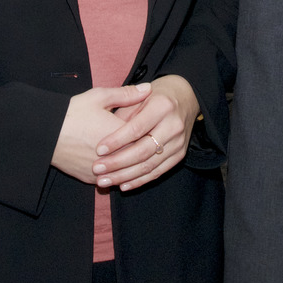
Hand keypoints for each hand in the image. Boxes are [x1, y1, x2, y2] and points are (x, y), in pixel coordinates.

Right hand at [52, 84, 151, 182]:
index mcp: (120, 135)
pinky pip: (111, 181)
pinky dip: (116, 175)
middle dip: (145, 150)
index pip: (148, 137)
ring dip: (132, 166)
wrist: (45, 134)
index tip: (155, 126)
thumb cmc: (72, 113)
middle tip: (151, 143)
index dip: (152, 132)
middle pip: (140, 157)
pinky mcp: (91, 179)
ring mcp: (103, 171)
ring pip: (126, 173)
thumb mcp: (99, 97)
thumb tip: (148, 88)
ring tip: (136, 157)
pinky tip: (118, 166)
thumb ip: (126, 94)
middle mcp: (114, 157)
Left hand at [93, 75, 199, 190]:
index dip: (116, 141)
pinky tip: (123, 185)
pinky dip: (139, 180)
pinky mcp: (180, 154)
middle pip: (143, 150)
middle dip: (117, 163)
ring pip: (149, 165)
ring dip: (125, 176)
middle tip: (97, 169)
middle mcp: (173, 125)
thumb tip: (104, 135)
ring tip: (104, 181)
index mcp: (162, 106)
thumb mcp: (138, 96)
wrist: (184, 98)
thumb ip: (122, 113)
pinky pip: (158, 172)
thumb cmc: (154, 96)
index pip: (136, 128)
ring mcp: (178, 142)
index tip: (98, 150)